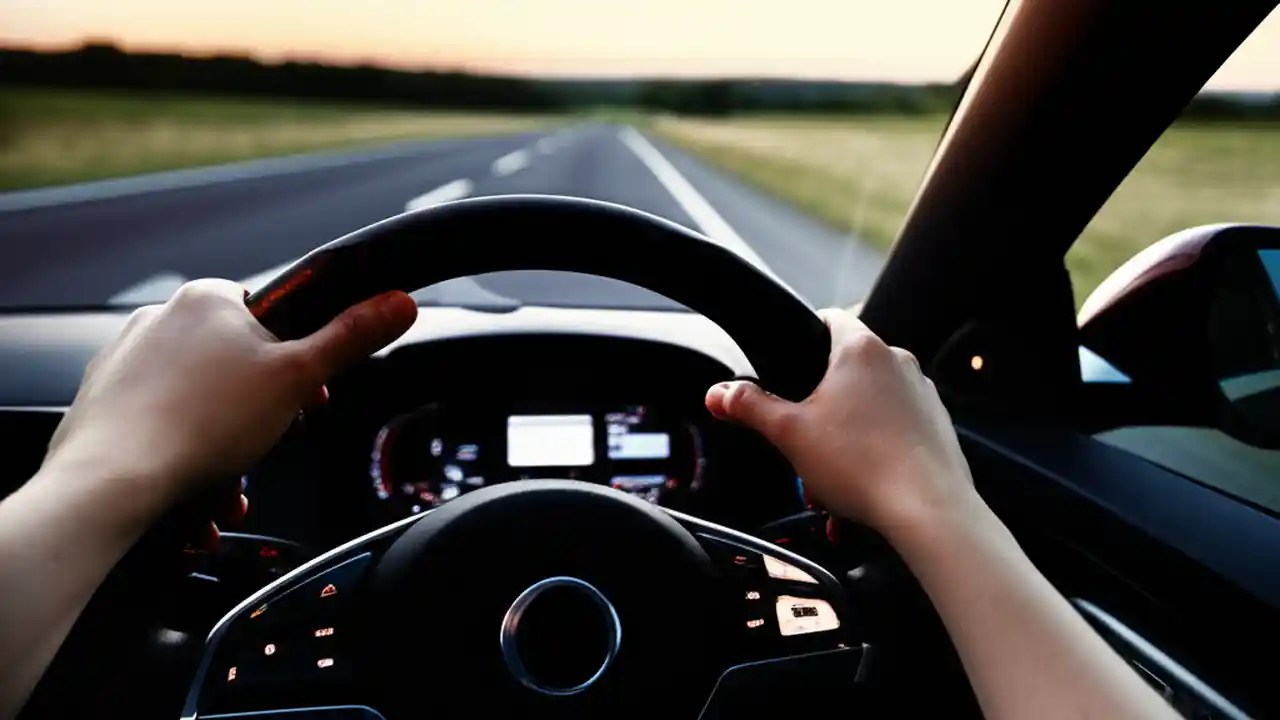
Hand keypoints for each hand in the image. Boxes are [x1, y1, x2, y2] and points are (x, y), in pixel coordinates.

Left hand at [39, 279, 417, 533]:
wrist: (112, 483)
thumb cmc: (200, 426)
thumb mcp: (299, 377)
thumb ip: (352, 338)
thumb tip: (398, 303)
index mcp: (207, 299)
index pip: (270, 315)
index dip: (297, 359)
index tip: (305, 395)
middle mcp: (159, 321)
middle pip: (236, 367)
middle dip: (260, 416)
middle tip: (266, 443)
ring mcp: (125, 363)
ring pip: (200, 406)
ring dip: (226, 450)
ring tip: (229, 483)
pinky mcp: (104, 406)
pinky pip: (161, 430)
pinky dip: (185, 462)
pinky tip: (196, 494)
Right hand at [705, 308, 977, 539]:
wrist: (927, 509)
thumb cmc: (860, 465)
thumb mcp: (788, 433)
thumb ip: (750, 407)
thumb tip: (719, 393)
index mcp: (861, 349)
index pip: (828, 319)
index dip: (803, 335)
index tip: (789, 360)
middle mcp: (898, 362)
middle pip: (845, 371)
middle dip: (819, 406)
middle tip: (801, 440)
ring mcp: (923, 394)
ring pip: (869, 406)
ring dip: (844, 436)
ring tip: (828, 479)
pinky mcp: (937, 426)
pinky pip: (895, 432)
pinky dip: (873, 453)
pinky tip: (858, 488)